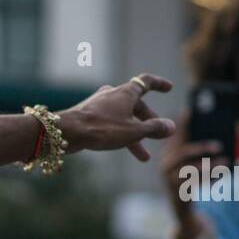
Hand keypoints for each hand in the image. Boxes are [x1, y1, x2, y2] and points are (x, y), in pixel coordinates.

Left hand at [60, 72, 174, 161]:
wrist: (67, 132)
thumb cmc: (101, 129)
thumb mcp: (133, 132)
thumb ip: (154, 129)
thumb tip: (171, 127)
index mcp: (125, 92)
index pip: (146, 82)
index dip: (159, 84)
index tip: (168, 88)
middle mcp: (112, 95)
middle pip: (136, 105)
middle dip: (148, 121)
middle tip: (157, 135)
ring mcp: (99, 105)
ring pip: (123, 118)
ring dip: (135, 135)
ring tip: (144, 157)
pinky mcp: (89, 117)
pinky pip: (109, 124)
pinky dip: (119, 135)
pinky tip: (120, 149)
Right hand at [158, 109, 228, 221]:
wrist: (181, 205)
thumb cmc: (191, 178)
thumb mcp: (195, 161)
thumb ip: (202, 148)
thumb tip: (223, 133)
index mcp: (169, 152)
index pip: (176, 136)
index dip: (183, 124)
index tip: (191, 112)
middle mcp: (165, 164)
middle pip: (182, 153)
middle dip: (201, 148)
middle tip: (219, 146)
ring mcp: (169, 179)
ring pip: (190, 170)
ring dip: (210, 166)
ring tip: (226, 162)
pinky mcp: (177, 192)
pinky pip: (195, 184)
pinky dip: (210, 179)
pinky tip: (222, 175)